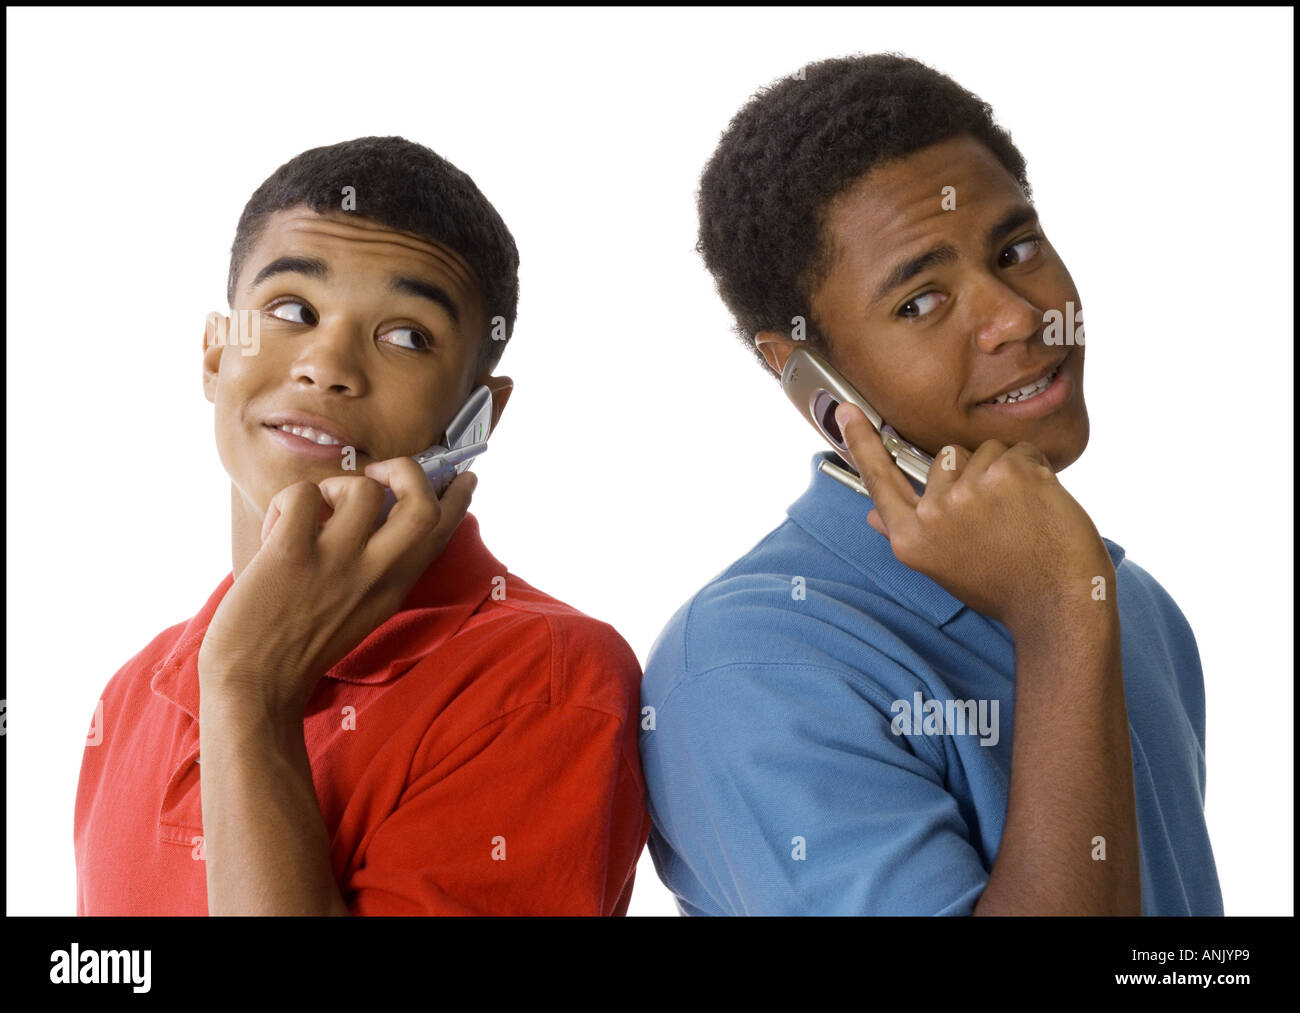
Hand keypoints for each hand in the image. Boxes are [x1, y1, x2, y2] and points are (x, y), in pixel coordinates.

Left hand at [197, 458, 475, 719]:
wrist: (254, 685)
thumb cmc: (298, 646)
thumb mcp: (361, 611)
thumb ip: (379, 571)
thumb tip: (381, 520)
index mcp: (394, 587)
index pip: (441, 534)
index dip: (457, 498)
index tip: (463, 477)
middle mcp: (374, 573)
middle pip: (422, 506)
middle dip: (409, 471)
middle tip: (381, 472)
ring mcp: (335, 562)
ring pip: (362, 488)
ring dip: (337, 484)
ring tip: (317, 509)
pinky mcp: (292, 553)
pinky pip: (305, 495)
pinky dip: (290, 500)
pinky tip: (279, 526)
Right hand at [835, 404, 1111, 630]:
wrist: (1057, 606)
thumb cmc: (1003, 588)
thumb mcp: (942, 567)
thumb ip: (906, 533)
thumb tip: (872, 514)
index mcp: (911, 537)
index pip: (879, 480)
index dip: (861, 442)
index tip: (846, 410)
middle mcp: (933, 513)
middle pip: (946, 458)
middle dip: (973, 474)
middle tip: (998, 518)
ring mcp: (969, 491)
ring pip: (985, 451)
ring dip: (1006, 472)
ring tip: (1022, 514)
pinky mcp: (1008, 474)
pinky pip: (1020, 451)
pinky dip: (1037, 471)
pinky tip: (1043, 505)